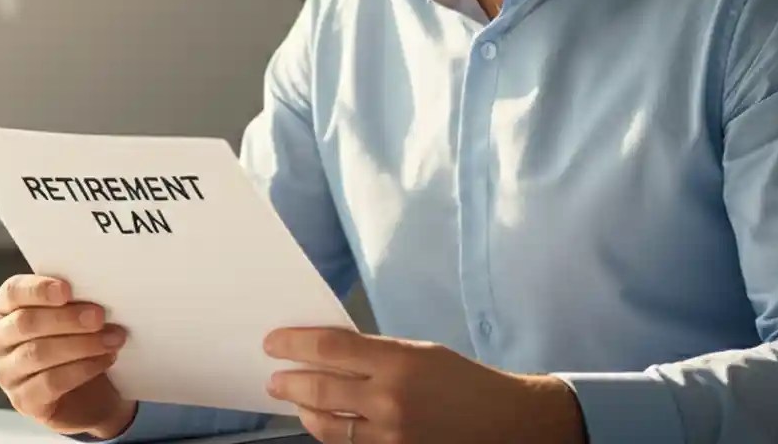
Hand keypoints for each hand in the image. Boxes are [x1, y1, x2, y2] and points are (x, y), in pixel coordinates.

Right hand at [0, 274, 136, 438]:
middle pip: (25, 323)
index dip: (38, 290)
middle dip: (67, 318)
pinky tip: (104, 360)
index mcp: (6, 308)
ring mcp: (6, 373)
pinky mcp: (23, 400)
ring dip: (81, 344)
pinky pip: (50, 382)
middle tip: (99, 316)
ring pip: (38, 353)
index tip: (67, 290)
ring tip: (111, 339)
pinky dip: (82, 369)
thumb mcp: (74, 315)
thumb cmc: (77, 342)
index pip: (12, 292)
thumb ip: (75, 300)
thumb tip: (96, 290)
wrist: (89, 392)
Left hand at [263, 328, 586, 443]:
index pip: (330, 347)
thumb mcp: (419, 352)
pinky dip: (328, 431)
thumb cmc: (461, 381)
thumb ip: (375, 354)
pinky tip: (319, 420)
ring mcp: (390, 435)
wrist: (505, 422)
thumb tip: (326, 352)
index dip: (294, 343)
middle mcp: (390, 399)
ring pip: (326, 424)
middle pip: (320, 387)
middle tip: (274, 375)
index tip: (273, 342)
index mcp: (398, 362)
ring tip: (293, 398)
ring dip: (302, 409)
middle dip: (288, 380)